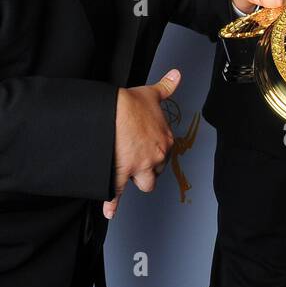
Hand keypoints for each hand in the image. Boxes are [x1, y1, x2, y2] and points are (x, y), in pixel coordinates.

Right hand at [105, 69, 179, 218]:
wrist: (110, 112)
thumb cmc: (129, 104)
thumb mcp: (151, 94)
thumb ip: (166, 87)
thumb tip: (176, 75)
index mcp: (164, 140)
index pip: (165, 152)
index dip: (155, 149)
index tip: (145, 145)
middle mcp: (155, 156)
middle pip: (157, 170)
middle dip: (148, 167)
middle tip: (135, 158)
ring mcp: (140, 167)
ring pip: (145, 183)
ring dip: (138, 181)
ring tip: (127, 177)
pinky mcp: (121, 174)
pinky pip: (117, 194)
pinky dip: (112, 204)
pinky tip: (109, 211)